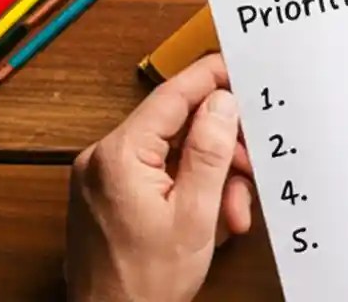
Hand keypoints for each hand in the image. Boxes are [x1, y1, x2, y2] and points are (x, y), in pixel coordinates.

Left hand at [66, 54, 255, 301]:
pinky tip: (209, 219)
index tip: (237, 66)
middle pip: (175, 127)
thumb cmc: (144, 284)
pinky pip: (156, 174)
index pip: (172, 95)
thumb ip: (210, 152)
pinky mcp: (106, 194)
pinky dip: (186, 189)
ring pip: (170, 154)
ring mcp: (101, 177)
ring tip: (230, 216)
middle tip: (246, 173)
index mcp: (119, 155)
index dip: (210, 78)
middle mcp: (102, 158)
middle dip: (219, 150)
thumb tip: (222, 102)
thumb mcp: (195, 216)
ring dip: (208, 178)